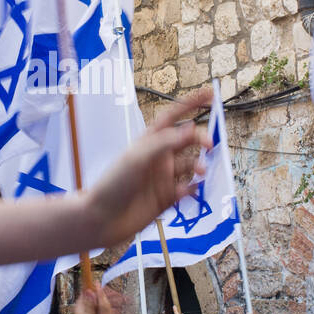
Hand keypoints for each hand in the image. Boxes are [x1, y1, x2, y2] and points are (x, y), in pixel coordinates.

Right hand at [74, 289, 119, 313]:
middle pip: (105, 306)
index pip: (103, 306)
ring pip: (106, 311)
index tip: (95, 284)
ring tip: (95, 294)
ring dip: (100, 301)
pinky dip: (100, 309)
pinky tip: (97, 310)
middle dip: (100, 295)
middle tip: (94, 285)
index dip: (99, 294)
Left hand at [84, 89, 210, 246]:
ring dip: (200, 165)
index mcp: (149, 141)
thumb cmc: (113, 184)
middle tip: (210, 144)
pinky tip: (188, 191)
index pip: (172, 116)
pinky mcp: (167, 198)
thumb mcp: (137, 157)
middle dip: (202, 138)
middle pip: (187, 140)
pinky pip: (188, 189)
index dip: (190, 104)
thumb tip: (191, 128)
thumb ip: (166, 143)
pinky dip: (193, 188)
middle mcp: (158, 157)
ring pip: (191, 165)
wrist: (103, 219)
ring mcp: (163, 177)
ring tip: (201, 171)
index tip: (209, 94)